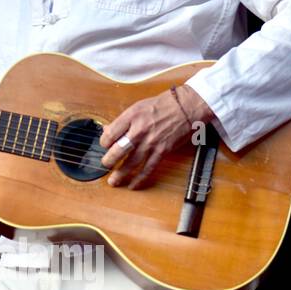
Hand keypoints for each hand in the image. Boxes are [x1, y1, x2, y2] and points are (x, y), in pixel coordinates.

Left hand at [99, 85, 214, 188]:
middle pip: (118, 150)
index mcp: (132, 116)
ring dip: (120, 174)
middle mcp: (140, 130)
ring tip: (113, 181)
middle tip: (106, 164)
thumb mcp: (139, 107)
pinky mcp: (162, 151)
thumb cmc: (164, 104)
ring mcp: (151, 142)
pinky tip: (133, 185)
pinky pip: (148, 169)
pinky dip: (139, 179)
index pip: (110, 134)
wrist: (187, 107)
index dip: (104, 142)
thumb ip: (123, 121)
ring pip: (131, 163)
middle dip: (108, 161)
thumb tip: (108, 130)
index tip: (104, 146)